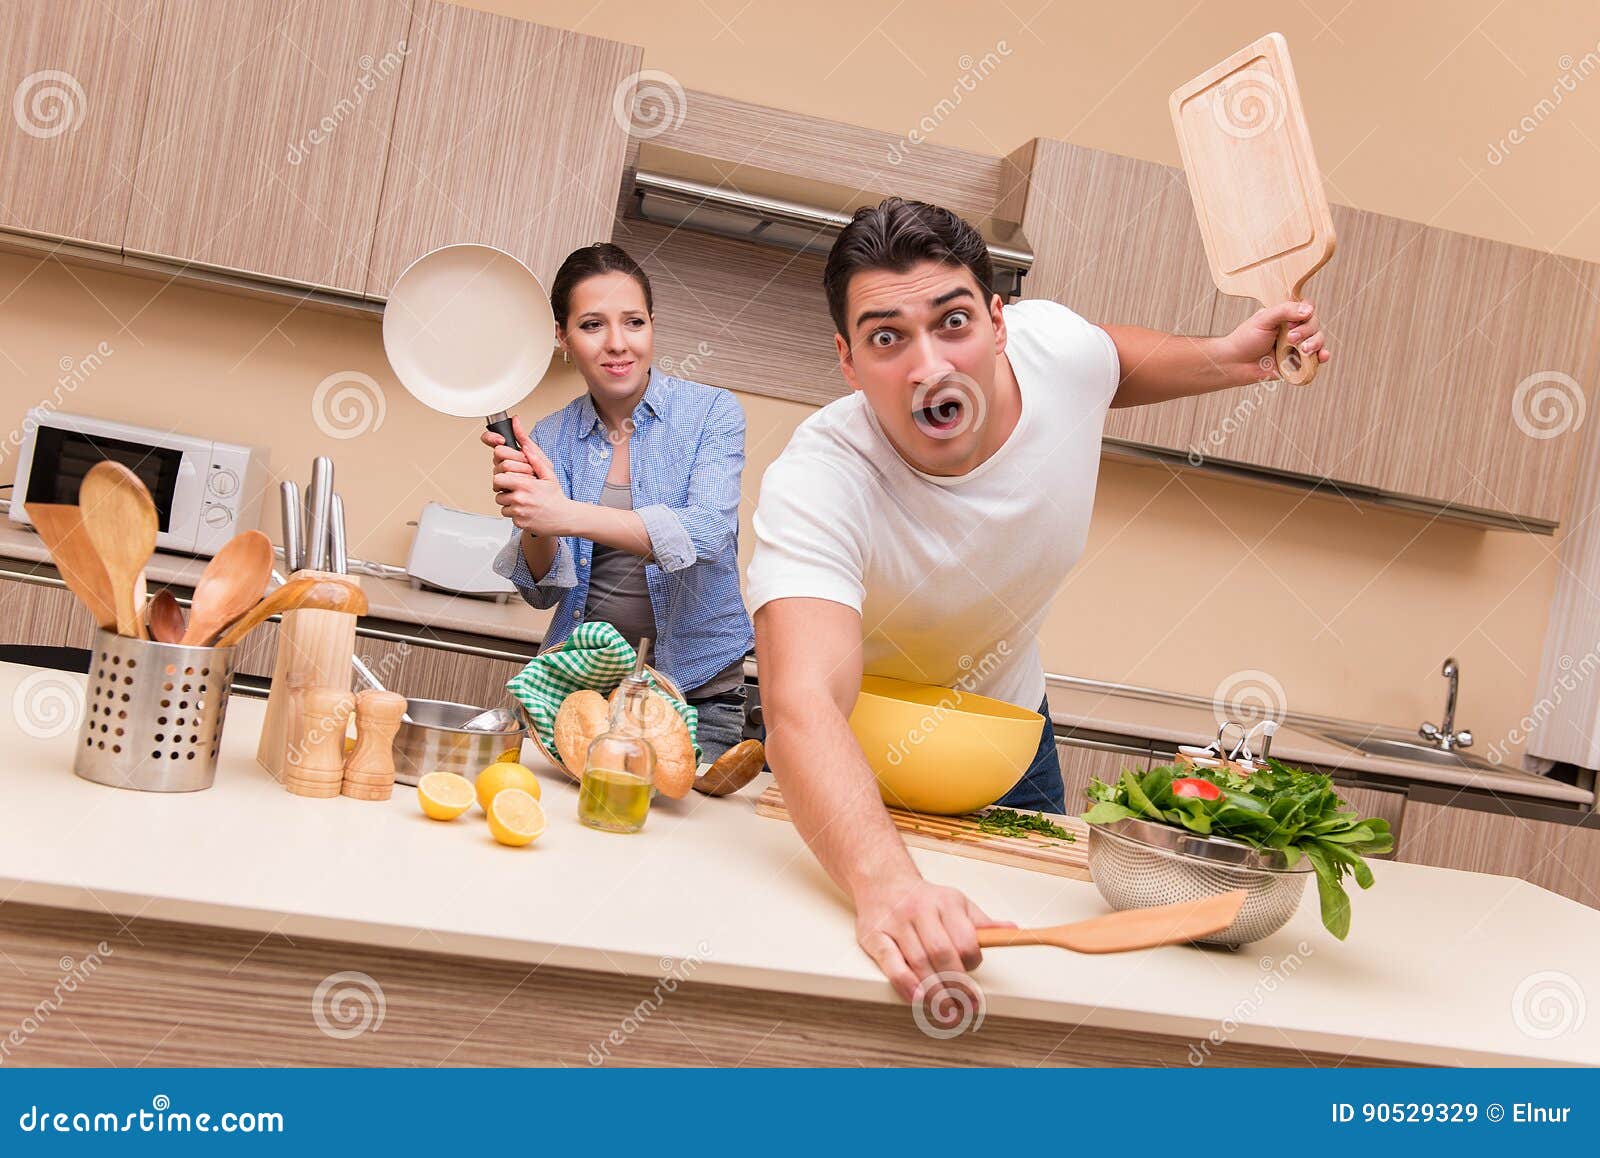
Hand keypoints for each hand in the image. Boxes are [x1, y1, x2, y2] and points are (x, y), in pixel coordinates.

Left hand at [481, 415, 570, 535]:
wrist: (564, 518)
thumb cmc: (555, 496)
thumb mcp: (548, 473)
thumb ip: (534, 457)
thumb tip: (524, 443)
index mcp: (525, 484)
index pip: (498, 478)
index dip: (501, 476)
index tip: (509, 477)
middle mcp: (520, 499)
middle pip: (497, 491)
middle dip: (503, 489)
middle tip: (513, 488)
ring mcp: (519, 512)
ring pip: (501, 504)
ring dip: (508, 501)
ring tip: (523, 500)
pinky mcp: (518, 523)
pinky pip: (508, 515)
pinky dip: (514, 513)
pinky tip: (526, 509)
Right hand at [854, 873, 1011, 1002]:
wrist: (883, 881)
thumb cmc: (924, 899)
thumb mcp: (956, 902)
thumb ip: (982, 923)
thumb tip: (1011, 931)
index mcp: (946, 903)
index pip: (965, 940)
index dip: (972, 963)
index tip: (973, 976)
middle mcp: (920, 910)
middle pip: (942, 953)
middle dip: (956, 985)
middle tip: (965, 1006)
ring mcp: (896, 923)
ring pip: (918, 962)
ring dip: (934, 991)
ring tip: (947, 1011)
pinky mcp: (875, 936)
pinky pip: (891, 964)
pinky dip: (905, 984)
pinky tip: (918, 998)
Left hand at [1221, 300, 1328, 382]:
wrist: (1234, 364)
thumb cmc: (1245, 339)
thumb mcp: (1264, 319)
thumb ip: (1285, 311)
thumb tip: (1309, 310)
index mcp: (1286, 316)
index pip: (1307, 308)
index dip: (1306, 313)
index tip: (1291, 322)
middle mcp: (1294, 330)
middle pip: (1315, 324)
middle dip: (1307, 331)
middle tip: (1291, 338)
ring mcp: (1296, 346)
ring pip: (1318, 340)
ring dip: (1316, 343)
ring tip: (1304, 350)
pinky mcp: (1297, 363)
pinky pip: (1315, 359)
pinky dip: (1322, 356)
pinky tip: (1322, 356)